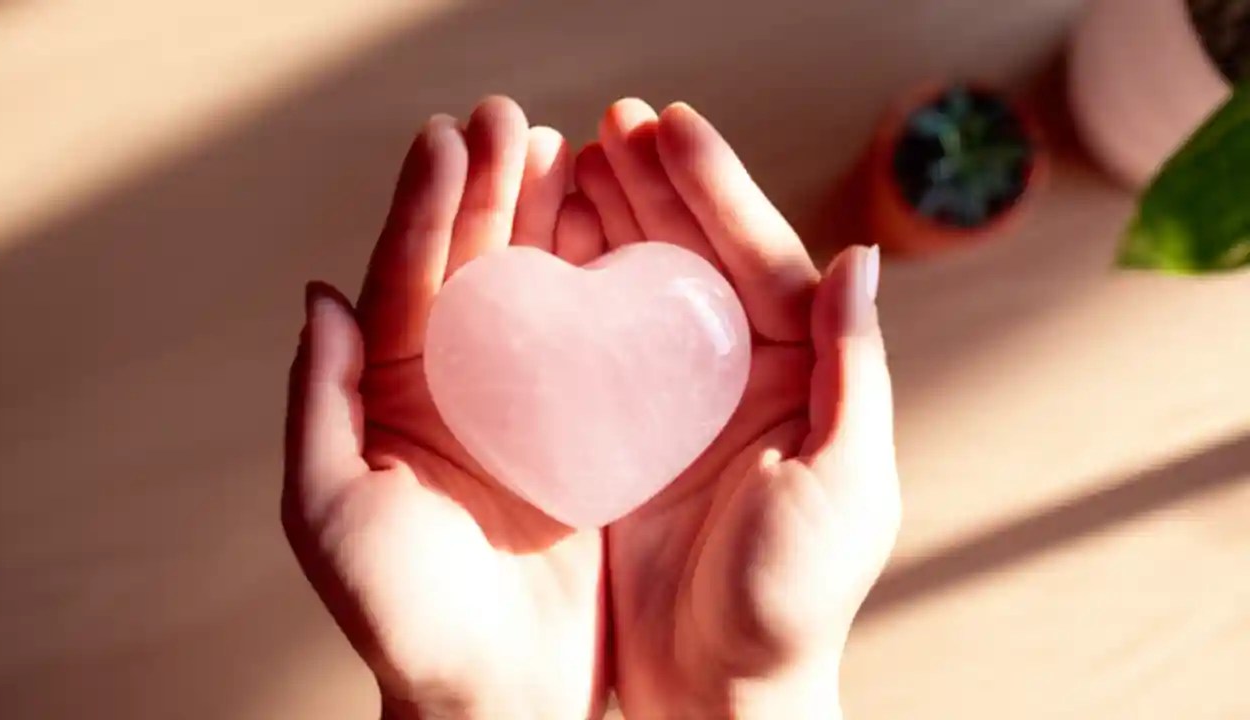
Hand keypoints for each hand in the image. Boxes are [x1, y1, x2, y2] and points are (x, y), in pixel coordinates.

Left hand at [282, 97, 606, 719]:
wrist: (496, 692)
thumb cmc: (404, 617)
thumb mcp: (331, 509)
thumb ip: (321, 401)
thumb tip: (321, 294)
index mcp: (392, 395)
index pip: (405, 279)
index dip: (424, 205)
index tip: (449, 137)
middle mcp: (456, 390)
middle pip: (473, 267)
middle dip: (489, 191)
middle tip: (516, 122)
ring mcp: (522, 409)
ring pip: (535, 293)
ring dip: (548, 221)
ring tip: (569, 156)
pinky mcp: (583, 437)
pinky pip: (593, 347)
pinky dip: (604, 288)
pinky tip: (621, 240)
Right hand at [576, 100, 900, 718]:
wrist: (718, 690)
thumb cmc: (793, 602)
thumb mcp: (843, 486)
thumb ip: (854, 372)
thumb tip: (860, 258)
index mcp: (800, 375)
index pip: (761, 257)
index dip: (716, 187)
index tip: (668, 127)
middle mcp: (739, 376)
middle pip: (694, 257)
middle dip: (653, 186)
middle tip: (606, 123)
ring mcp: (675, 403)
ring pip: (639, 290)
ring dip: (606, 222)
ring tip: (567, 158)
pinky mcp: (620, 436)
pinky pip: (591, 348)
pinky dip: (567, 295)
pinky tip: (536, 249)